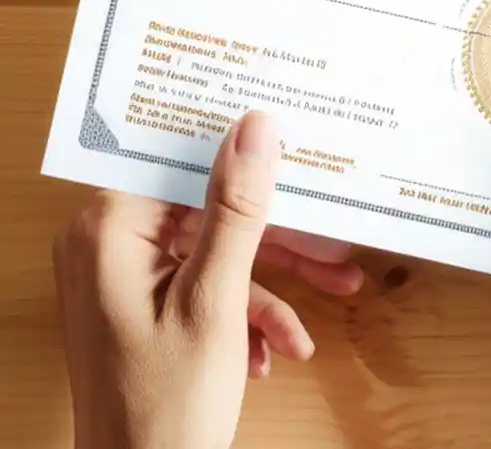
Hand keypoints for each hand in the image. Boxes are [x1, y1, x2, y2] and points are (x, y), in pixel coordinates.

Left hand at [53, 112, 360, 448]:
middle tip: (338, 246)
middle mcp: (105, 244)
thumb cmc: (164, 407)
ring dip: (272, 286)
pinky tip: (276, 350)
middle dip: (282, 239)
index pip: (187, 163)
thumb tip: (255, 129)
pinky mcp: (140, 307)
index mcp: (109, 229)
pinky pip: (204, 288)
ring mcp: (122, 278)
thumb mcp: (216, 301)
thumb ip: (237, 210)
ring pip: (216, 253)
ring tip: (335, 296)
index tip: (301, 154)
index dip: (247, 159)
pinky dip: (246, 313)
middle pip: (210, 212)